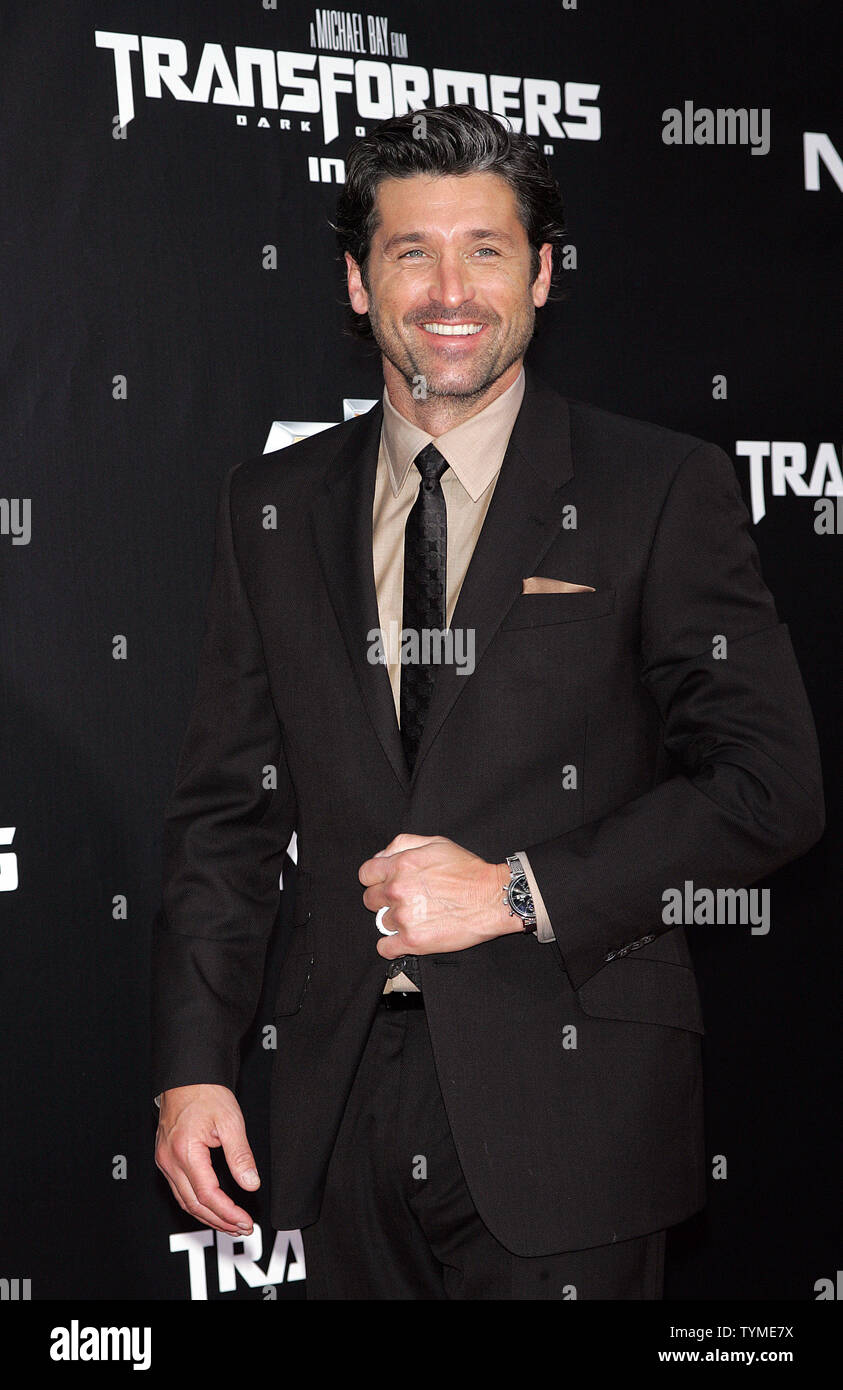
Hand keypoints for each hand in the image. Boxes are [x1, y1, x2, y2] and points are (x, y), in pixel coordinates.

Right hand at [155, 1084, 259, 1235]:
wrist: (187, 1075)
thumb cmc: (207, 1093)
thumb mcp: (231, 1121)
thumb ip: (240, 1156)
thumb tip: (251, 1184)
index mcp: (185, 1151)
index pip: (208, 1195)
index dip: (228, 1212)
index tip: (245, 1221)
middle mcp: (169, 1160)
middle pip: (194, 1204)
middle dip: (219, 1220)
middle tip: (242, 1228)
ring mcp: (164, 1160)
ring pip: (185, 1200)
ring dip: (207, 1216)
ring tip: (230, 1224)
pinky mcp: (165, 1157)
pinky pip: (179, 1189)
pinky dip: (196, 1202)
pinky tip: (211, 1207)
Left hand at [359, 834, 517, 959]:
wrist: (491, 898)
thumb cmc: (468, 871)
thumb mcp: (435, 843)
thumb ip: (402, 844)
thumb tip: (381, 856)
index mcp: (400, 865)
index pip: (365, 874)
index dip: (375, 879)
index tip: (383, 884)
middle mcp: (397, 890)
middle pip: (370, 899)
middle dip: (384, 900)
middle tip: (405, 901)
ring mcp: (403, 916)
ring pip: (382, 922)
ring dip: (395, 921)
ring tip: (417, 917)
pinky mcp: (412, 940)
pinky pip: (385, 948)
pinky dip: (392, 945)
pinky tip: (404, 938)